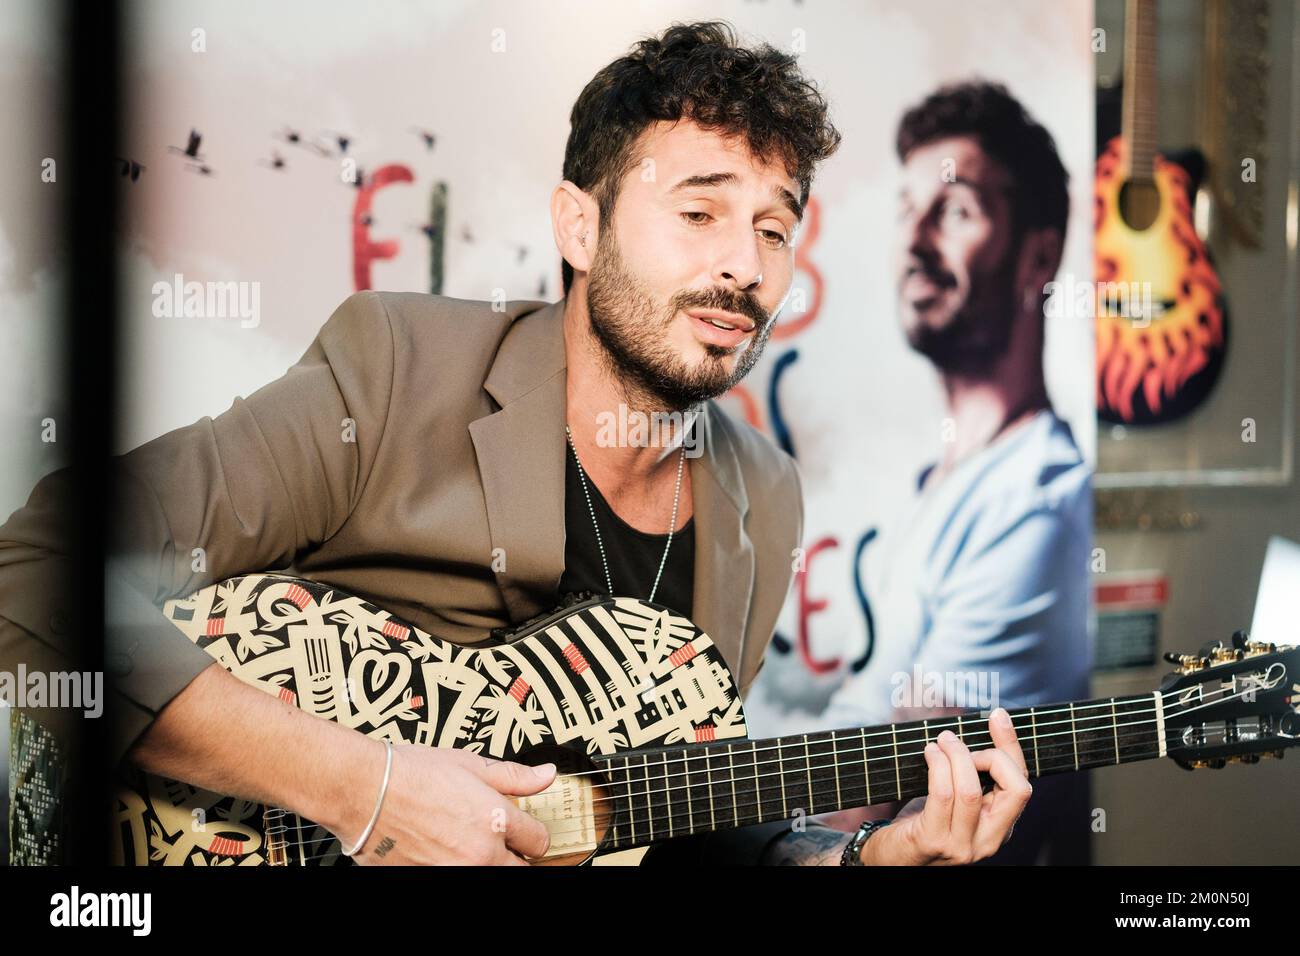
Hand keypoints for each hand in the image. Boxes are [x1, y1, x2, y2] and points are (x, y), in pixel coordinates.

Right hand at [341, 744, 556, 864]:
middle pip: (520, 869)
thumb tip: (545, 775)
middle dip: (514, 855)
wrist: (364, 790)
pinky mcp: (430, 881)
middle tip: (500, 841)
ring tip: (465, 844)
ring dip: (485, 863)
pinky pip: (456, 879)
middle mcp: (479, 854)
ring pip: (490, 876)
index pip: (539, 841)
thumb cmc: (410, 774)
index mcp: (496, 821)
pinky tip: (442, 851)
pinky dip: (455, 867)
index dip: (532, 832)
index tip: (524, 829)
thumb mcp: (471, 765)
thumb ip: (514, 776)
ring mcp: (454, 873)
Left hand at [861, 707, 1030, 864]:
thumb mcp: (958, 799)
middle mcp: (988, 842)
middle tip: (959, 742)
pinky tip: (930, 752)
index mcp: (1001, 829)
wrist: (891, 857)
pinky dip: (937, 765)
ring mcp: (961, 845)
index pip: (1022, 785)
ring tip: (942, 741)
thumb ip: (976, 772)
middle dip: (992, 754)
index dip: (1012, 747)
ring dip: (956, 755)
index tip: (996, 717)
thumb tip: (992, 721)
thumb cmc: (924, 821)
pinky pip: (942, 795)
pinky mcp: (932, 841)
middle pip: (1014, 789)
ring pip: (971, 790)